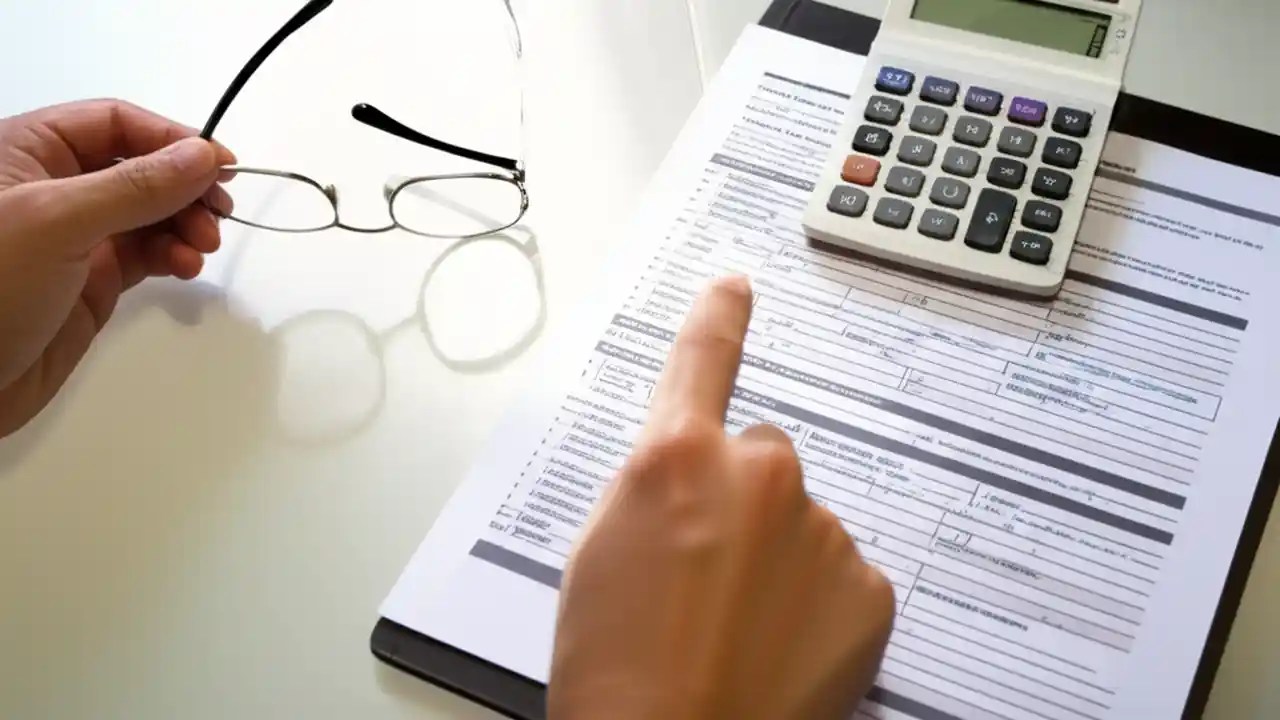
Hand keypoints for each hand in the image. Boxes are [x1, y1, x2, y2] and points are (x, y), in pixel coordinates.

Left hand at [0, 100, 233, 437]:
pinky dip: (173, 256)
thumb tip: (204, 155)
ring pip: (149, 213)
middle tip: (218, 215)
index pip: (114, 122)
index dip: (170, 138)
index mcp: (27, 149)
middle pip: (140, 167)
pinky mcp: (91, 280)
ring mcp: (73, 235)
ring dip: (185, 223)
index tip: (221, 165)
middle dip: (184, 188)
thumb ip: (135, 187)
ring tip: (203, 247)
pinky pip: (146, 254)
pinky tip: (186, 267)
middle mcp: (53, 186)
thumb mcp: (56, 222)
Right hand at [549, 277, 894, 719]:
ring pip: (800, 525)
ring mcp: (821, 531)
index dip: (718, 319)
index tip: (735, 287)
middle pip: (758, 461)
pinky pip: (839, 575)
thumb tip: (684, 476)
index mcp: (677, 458)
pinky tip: (776, 646)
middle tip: (702, 577)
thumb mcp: (598, 553)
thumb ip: (649, 488)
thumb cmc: (616, 671)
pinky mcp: (866, 587)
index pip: (702, 360)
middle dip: (736, 503)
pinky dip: (815, 604)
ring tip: (731, 627)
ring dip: (775, 560)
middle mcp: (758, 476)